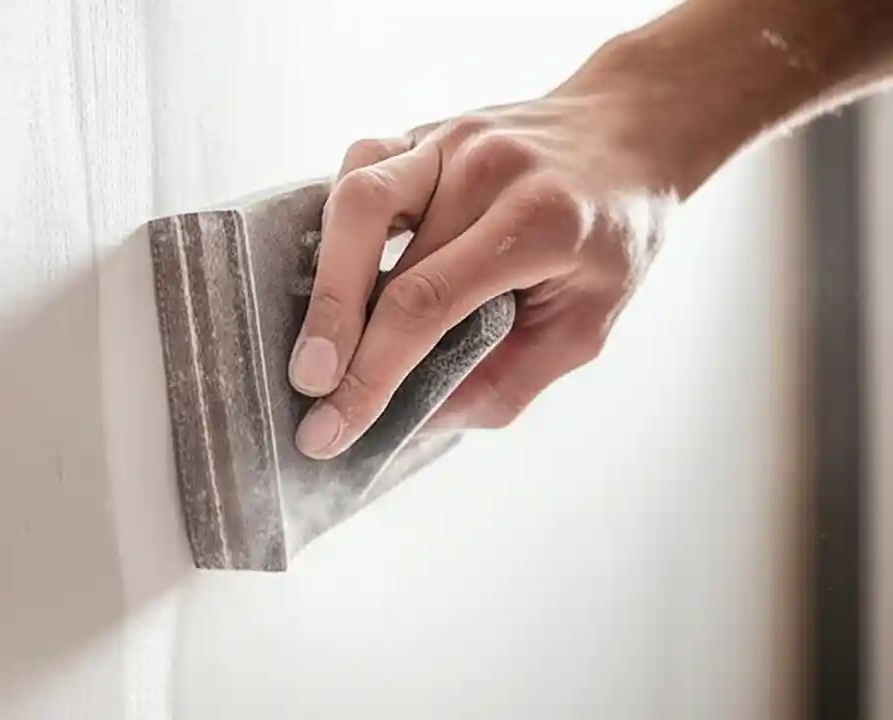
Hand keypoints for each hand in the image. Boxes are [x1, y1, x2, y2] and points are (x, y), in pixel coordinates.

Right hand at [291, 86, 678, 458]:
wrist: (627, 134)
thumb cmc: (610, 239)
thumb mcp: (584, 328)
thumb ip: (502, 384)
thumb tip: (411, 423)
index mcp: (537, 221)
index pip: (426, 302)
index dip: (371, 371)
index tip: (332, 429)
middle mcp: (485, 168)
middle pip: (373, 240)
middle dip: (331, 326)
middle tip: (306, 389)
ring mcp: (449, 139)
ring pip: (356, 196)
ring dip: (325, 275)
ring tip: (313, 344)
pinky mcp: (423, 131)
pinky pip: (359, 168)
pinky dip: (336, 224)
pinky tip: (337, 271)